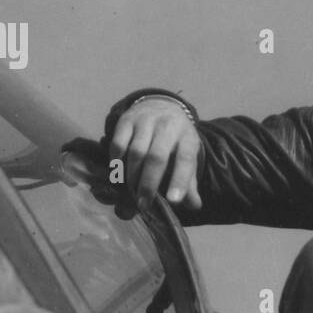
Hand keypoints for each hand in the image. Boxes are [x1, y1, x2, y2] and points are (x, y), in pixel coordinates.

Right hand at [107, 98, 203, 212]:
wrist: (161, 106)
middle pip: (157, 157)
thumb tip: (195, 206)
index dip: (180, 181)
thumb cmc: (175, 141)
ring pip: (136, 152)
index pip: (185, 160)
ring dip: (132, 176)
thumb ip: (189, 183)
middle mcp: (168, 126)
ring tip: (132, 192)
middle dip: (149, 183)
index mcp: (187, 138)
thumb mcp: (187, 157)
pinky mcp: (126, 120)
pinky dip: (117, 161)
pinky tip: (119, 173)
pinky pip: (118, 144)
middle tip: (144, 203)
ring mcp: (146, 121)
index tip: (173, 200)